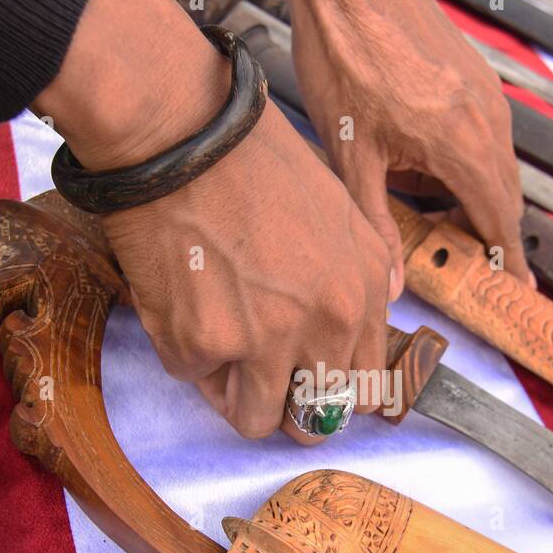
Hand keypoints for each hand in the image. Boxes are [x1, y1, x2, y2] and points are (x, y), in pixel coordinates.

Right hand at [34, 0, 391, 441]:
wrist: (182, 131)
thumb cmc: (254, 157)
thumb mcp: (340, 208)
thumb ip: (364, 270)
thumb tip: (374, 315)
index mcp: (364, 292)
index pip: (365, 388)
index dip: (331, 392)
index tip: (304, 382)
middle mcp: (327, 323)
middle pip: (315, 418)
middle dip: (285, 407)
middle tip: (254, 379)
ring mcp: (266, 339)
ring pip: (254, 421)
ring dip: (231, 394)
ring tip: (212, 342)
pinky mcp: (203, 343)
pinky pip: (191, 377)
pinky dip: (181, 348)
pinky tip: (179, 296)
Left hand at [284, 0, 531, 297]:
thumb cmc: (345, 59)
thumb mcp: (350, 155)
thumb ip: (375, 223)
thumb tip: (391, 280)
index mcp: (463, 147)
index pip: (499, 221)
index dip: (509, 262)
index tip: (521, 291)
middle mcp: (489, 122)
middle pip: (506, 198)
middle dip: (492, 236)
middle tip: (473, 267)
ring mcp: (488, 96)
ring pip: (498, 166)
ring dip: (478, 198)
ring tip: (441, 221)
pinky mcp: (477, 78)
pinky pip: (489, 137)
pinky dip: (472, 165)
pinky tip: (431, 171)